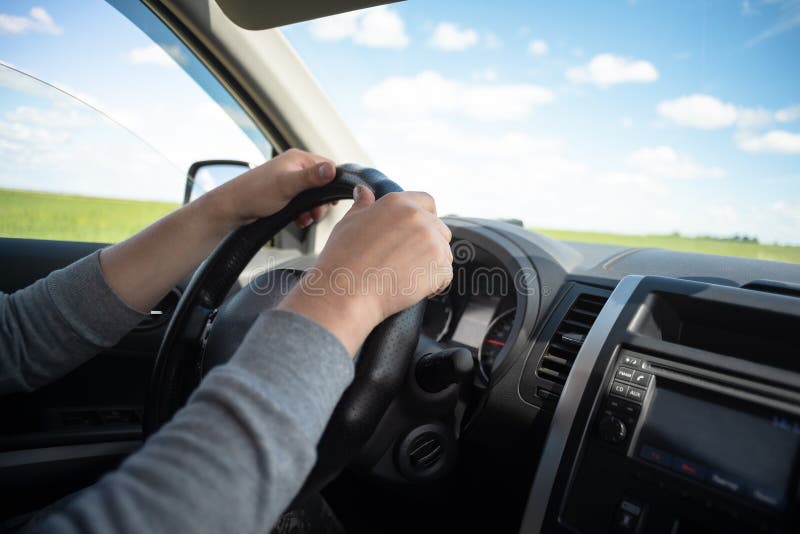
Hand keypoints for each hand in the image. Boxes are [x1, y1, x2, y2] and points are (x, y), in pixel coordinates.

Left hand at [198, 148, 336, 231]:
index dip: (332, 184)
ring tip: (305, 219)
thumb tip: (332, 169)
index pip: (328, 166)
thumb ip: (311, 177)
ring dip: (312, 210)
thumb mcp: (287, 185)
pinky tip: (298, 220)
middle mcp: (294, 167)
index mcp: (298, 159)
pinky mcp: (283, 193)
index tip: (330, 201)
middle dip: (321, 202)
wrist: (232, 208)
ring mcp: (288, 180)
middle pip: (321, 183)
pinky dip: (303, 212)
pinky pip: (301, 202)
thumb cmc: (255, 194)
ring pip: (312, 195)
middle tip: (315, 214)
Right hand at [279, 186, 452, 354]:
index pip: (427, 201)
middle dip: (429, 244)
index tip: (416, 234)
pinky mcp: (439, 266)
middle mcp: (419, 218)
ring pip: (444, 252)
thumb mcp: (349, 222)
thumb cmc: (343, 258)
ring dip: (431, 265)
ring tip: (405, 276)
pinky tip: (411, 287)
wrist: (347, 291)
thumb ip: (363, 205)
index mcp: (398, 203)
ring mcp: (432, 241)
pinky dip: (434, 284)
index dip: (426, 217)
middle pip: (440, 229)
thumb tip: (363, 191)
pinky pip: (446, 274)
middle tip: (406, 261)